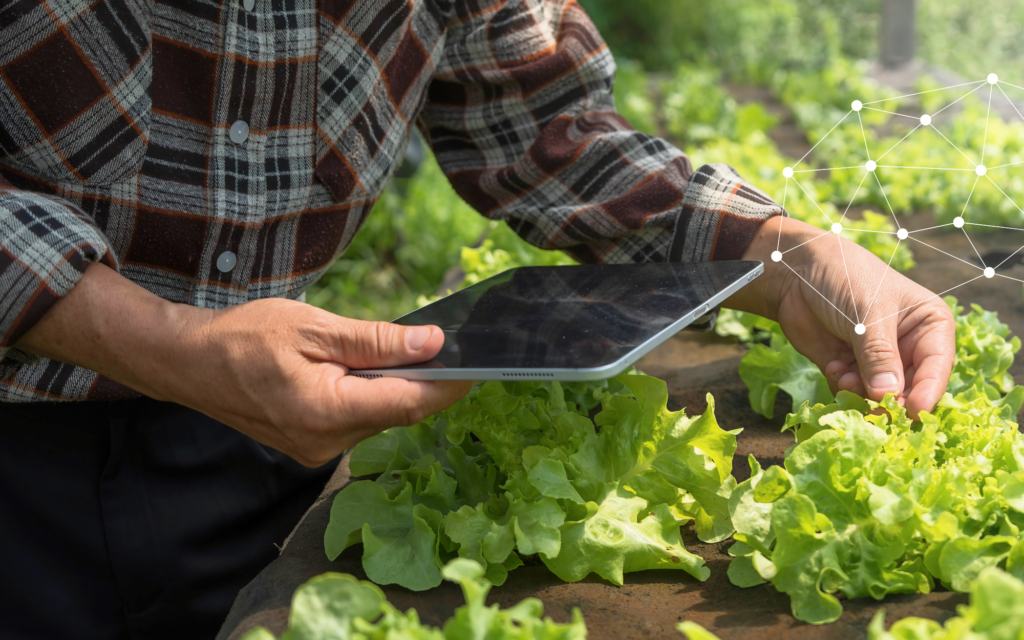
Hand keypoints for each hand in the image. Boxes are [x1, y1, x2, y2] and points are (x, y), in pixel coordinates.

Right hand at [17, 263, 471, 466]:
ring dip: (399, 388)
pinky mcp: (311, 446)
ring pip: (380, 418)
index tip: (482, 362)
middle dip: (428, 382)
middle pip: (399, 413)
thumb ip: (376, 341)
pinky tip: (372, 370)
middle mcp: (326, 442)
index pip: (410, 403)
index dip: (451, 384)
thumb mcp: (314, 328)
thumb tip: (433, 345)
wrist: (188, 364)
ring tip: (410, 352)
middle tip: (450, 345)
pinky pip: (358, 421)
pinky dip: (373, 396)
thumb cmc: (244, 337)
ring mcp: (317, 450)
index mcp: (327, 411)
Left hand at [725, 216, 954, 417]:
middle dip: (891, 400)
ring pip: (881, 395)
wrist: (797, 273)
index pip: (937, 365)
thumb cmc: (845, 279)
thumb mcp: (868, 314)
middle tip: (872, 408)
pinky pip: (853, 392)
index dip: (928, 392)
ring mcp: (878, 359)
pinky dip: (843, 387)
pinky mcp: (850, 368)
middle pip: (911, 388)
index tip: (913, 412)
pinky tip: (833, 367)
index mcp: (930, 325)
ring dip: (863, 394)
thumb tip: (889, 396)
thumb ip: (879, 356)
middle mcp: (908, 346)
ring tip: (845, 377)